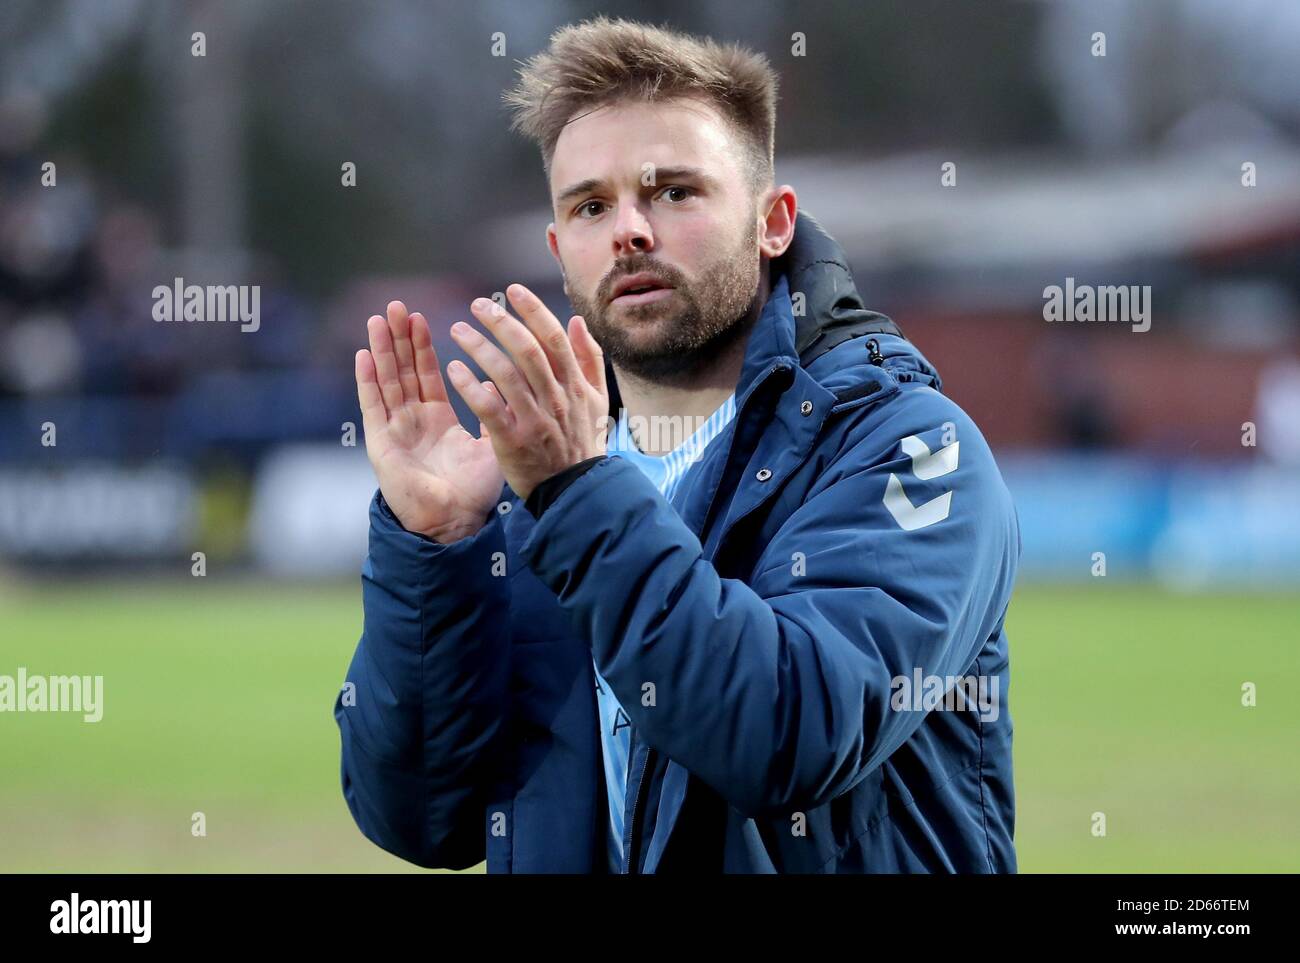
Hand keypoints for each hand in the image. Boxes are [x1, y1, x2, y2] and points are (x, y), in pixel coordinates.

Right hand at [356, 300, 504, 542]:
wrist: (456, 523)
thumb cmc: (474, 492)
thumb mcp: (491, 446)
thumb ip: (492, 413)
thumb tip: (496, 381)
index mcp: (438, 421)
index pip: (427, 375)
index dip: (422, 346)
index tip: (420, 317)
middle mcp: (413, 421)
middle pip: (402, 371)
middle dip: (399, 339)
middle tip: (396, 305)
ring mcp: (395, 430)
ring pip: (386, 381)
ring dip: (382, 350)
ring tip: (378, 319)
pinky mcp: (382, 443)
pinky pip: (373, 406)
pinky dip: (367, 381)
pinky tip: (363, 355)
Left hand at [445, 284, 608, 502]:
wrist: (575, 491)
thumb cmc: (582, 443)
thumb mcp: (596, 399)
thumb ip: (589, 359)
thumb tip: (576, 321)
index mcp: (575, 385)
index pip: (553, 338)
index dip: (533, 310)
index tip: (513, 290)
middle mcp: (556, 398)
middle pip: (527, 350)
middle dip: (501, 322)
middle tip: (478, 305)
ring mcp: (535, 420)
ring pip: (505, 374)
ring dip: (479, 348)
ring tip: (458, 331)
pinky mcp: (513, 441)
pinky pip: (488, 408)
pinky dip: (470, 386)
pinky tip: (454, 370)